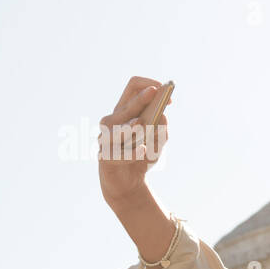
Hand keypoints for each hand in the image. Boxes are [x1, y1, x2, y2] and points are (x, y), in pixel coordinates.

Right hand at [98, 76, 171, 207]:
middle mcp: (111, 121)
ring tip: (142, 125)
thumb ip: (161, 128)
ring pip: (119, 129)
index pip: (132, 87)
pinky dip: (134, 153)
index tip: (163, 90)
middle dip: (141, 100)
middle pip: (127, 107)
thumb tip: (162, 117)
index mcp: (124, 112)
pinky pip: (120, 153)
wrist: (128, 184)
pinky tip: (143, 150)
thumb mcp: (157, 141)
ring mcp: (105, 139)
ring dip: (134, 129)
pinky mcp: (105, 157)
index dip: (148, 84)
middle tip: (155, 93)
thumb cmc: (142, 156)